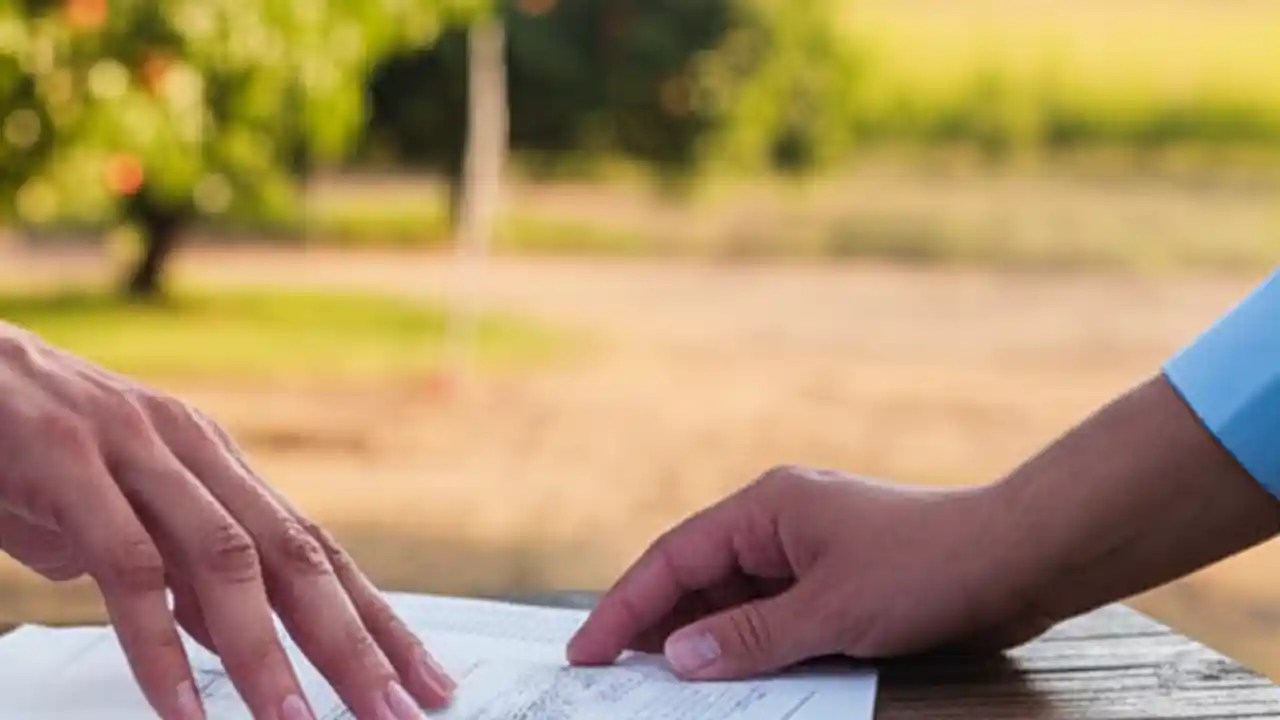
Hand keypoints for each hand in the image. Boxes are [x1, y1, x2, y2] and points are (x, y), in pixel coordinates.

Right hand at [0, 324, 453, 719]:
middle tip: (399, 709)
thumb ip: (174, 567)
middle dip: (353, 642)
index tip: (425, 677)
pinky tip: (184, 709)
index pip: (317, 550)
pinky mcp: (68, 461)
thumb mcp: (121, 509)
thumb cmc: (35, 444)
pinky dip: (156, 646)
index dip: (377, 618)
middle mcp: (196, 452)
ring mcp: (135, 450)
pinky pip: (125, 567)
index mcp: (219, 465)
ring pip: (226, 561)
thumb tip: (216, 633)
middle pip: (298, 557)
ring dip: (266, 653)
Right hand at [567, 466, 1038, 679]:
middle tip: (616, 677)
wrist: (1017, 558)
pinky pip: (772, 616)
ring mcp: (808, 554)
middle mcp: (780, 524)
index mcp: (767, 507)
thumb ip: (749, 636)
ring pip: (733, 600)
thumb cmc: (929, 565)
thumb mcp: (831, 611)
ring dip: (703, 640)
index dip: (624, 605)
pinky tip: (734, 678)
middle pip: (697, 577)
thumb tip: (679, 658)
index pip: (674, 557)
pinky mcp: (836, 583)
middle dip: (657, 626)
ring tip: (666, 687)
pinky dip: (747, 646)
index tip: (586, 651)